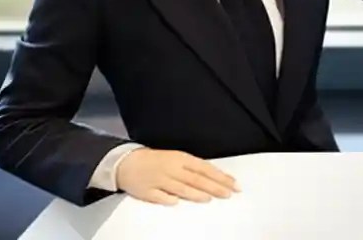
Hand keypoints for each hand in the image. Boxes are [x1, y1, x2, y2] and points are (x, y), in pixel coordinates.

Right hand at [116, 148, 239, 205]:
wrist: (127, 162)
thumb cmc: (158, 161)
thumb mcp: (178, 159)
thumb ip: (194, 169)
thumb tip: (216, 178)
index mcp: (181, 158)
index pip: (205, 168)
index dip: (221, 177)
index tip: (235, 185)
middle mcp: (172, 168)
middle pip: (196, 179)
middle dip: (214, 187)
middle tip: (229, 194)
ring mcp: (158, 180)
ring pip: (179, 187)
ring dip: (195, 193)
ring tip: (209, 199)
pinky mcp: (146, 191)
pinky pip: (158, 196)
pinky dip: (167, 198)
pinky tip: (176, 202)